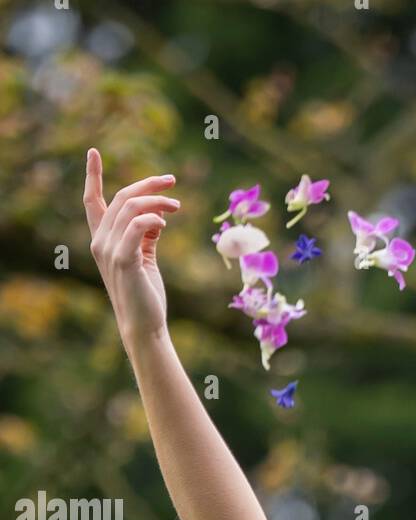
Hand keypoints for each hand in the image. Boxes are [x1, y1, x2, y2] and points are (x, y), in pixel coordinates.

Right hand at [83, 147, 182, 349]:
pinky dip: (152, 219)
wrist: (144, 325)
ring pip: (131, 208)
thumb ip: (146, 235)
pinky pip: (137, 227)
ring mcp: (109, 251)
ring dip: (157, 202)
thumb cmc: (145, 294)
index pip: (92, 202)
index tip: (93, 151)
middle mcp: (100, 242)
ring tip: (177, 206)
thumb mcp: (145, 258)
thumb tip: (157, 215)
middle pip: (121, 198)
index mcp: (102, 240)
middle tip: (172, 181)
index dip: (91, 176)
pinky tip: (165, 223)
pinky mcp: (124, 260)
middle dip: (147, 185)